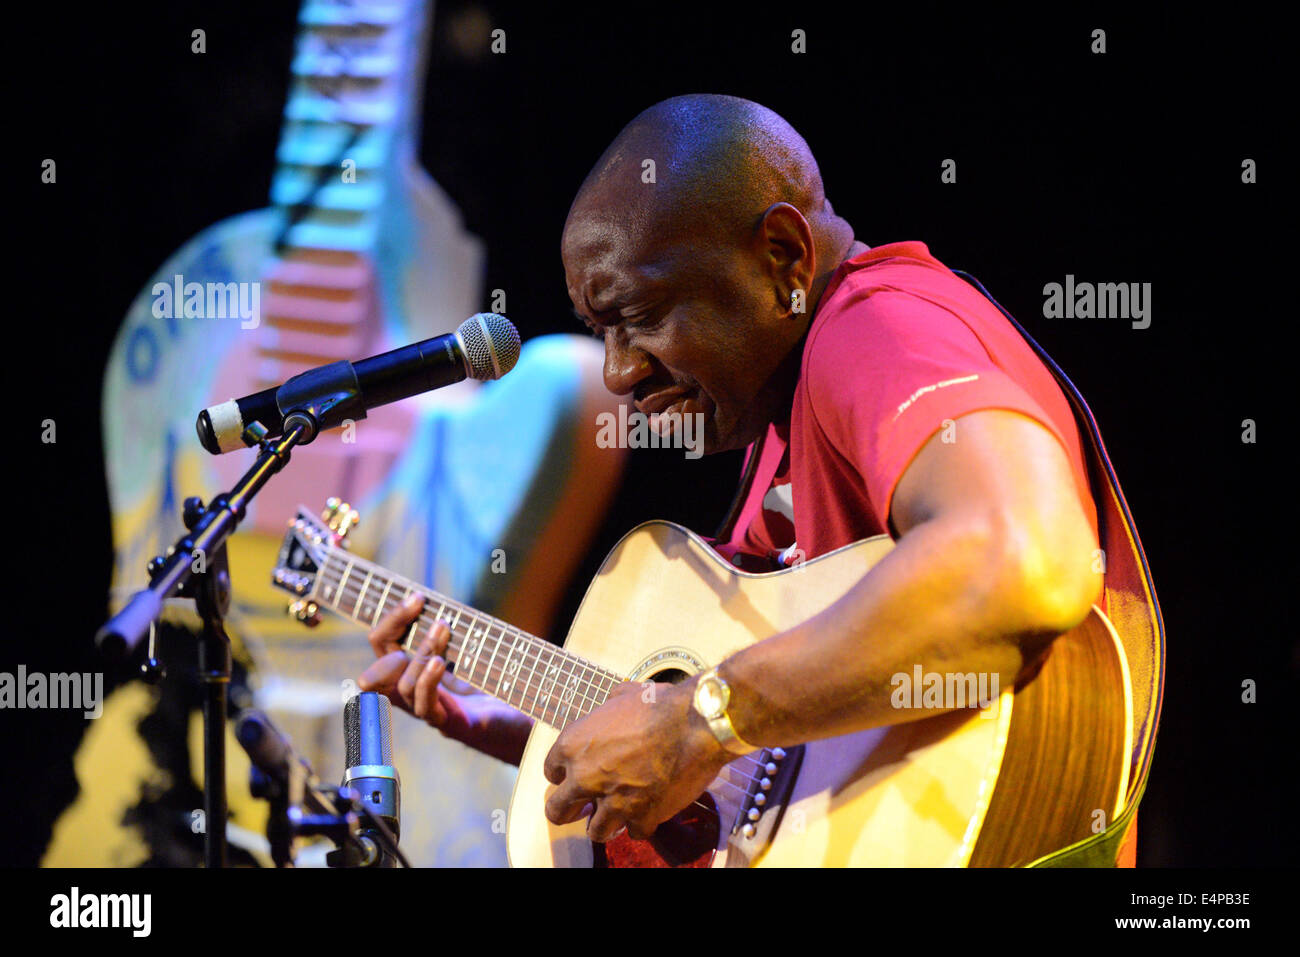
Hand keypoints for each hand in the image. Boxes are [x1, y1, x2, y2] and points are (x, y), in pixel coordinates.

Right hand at [358, 594, 532, 764]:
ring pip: (403, 686)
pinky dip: (428, 682)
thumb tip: (441, 599)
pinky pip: (425, 707)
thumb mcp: (473, 651)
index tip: (417, 597)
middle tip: (418, 603)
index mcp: (415, 672)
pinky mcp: (451, 725)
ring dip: (421, 651)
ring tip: (441, 628)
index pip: (383, 645)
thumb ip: (451, 632)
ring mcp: (430, 712)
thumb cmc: (500, 684)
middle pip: (378, 664)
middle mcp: (414, 695)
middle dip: (392, 628)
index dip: (392, 619)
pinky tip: (439, 663)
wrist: (525, 723)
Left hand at [542, 679, 732, 842]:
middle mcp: (585, 777)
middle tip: (580, 809)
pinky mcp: (642, 816)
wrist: (694, 724)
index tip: (572, 776)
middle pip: (557, 810)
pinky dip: (641, 824)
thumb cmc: (660, 705)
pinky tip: (648, 813)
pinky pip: (635, 832)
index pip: (551, 770)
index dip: (563, 774)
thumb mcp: (624, 694)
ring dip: (606, 824)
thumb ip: (609, 707)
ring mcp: (613, 801)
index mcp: (573, 744)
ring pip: (595, 831)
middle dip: (568, 811)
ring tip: (616, 818)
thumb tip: (614, 703)